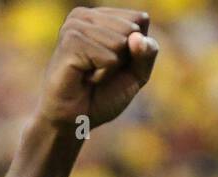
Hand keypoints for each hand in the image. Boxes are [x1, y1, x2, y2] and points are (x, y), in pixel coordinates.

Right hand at [37, 7, 157, 130]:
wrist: (72, 121)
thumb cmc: (100, 97)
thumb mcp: (135, 75)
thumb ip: (147, 53)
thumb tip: (137, 36)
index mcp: (100, 16)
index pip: (141, 20)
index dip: (137, 51)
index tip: (114, 66)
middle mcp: (86, 15)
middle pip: (131, 28)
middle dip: (124, 59)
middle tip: (100, 73)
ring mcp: (75, 25)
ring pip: (119, 41)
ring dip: (110, 68)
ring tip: (90, 75)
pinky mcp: (70, 40)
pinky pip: (106, 56)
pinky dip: (102, 73)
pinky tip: (84, 77)